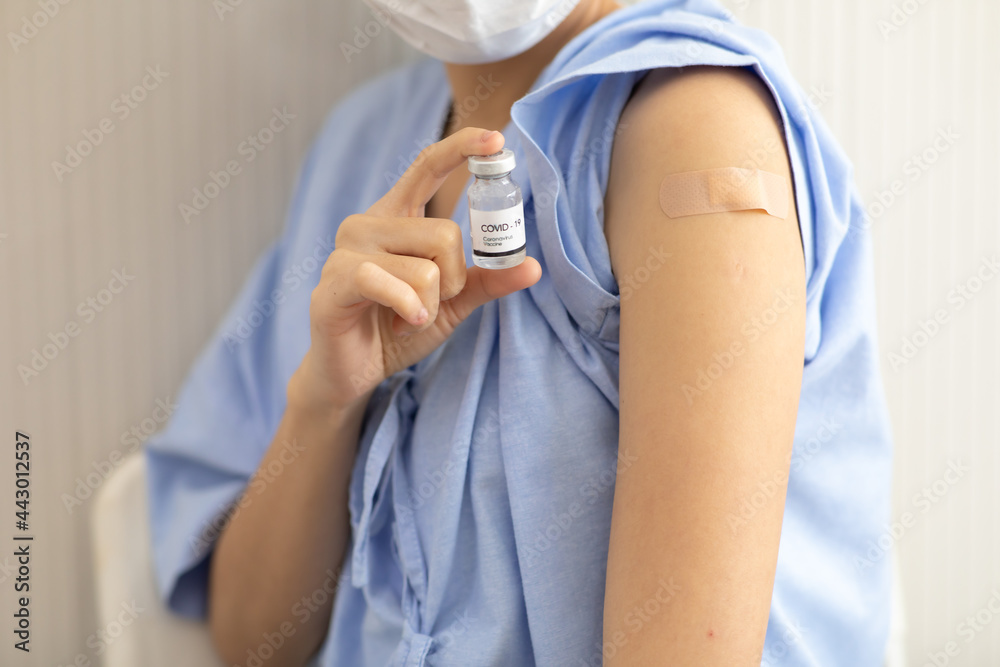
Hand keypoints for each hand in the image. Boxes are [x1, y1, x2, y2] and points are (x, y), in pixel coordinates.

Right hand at [293, 127, 541, 412]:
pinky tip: (401, 325)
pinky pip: (388, 283)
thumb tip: (532, 266)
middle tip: (429, 305)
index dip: (461, 148)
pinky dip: (409, 309)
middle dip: (453, 281)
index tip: (497, 139)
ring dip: (428, 305)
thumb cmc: (398, 328)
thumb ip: (486, 280)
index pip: (427, 167)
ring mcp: (346, 250)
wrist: (354, 372)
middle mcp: (367, 223)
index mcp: (395, 217)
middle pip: (445, 234)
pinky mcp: (334, 283)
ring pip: (425, 268)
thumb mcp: (452, 302)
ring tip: (406, 319)